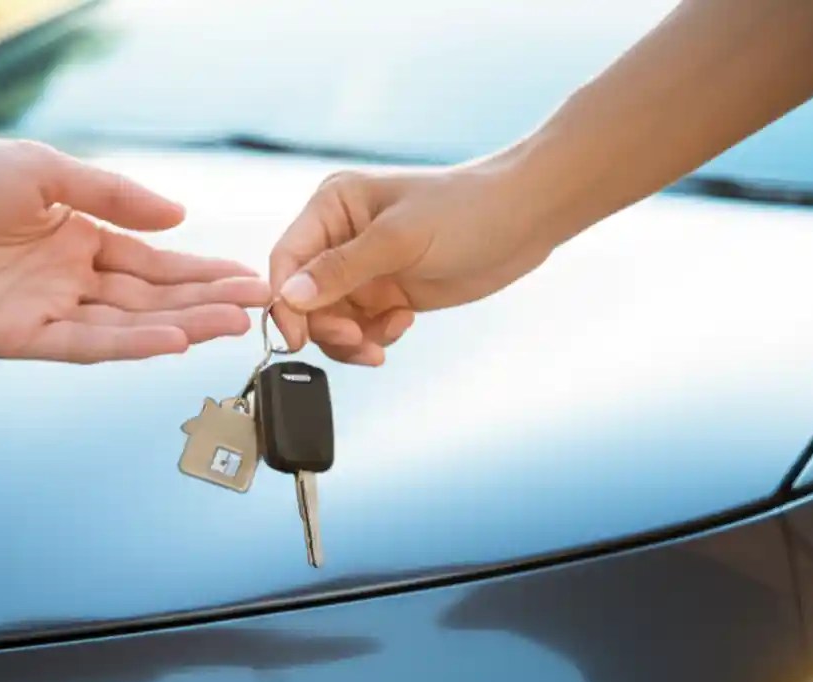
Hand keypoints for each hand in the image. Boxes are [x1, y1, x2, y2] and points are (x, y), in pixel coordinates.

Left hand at [0, 139, 269, 362]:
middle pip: (150, 297)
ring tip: (229, 326)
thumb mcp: (48, 171)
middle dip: (205, 303)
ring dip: (179, 327)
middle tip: (259, 308)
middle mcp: (69, 280)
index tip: (251, 278)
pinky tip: (169, 340)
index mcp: (79, 239)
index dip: (203, 272)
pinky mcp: (18, 338)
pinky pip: (82, 344)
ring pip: (126, 325)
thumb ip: (114, 196)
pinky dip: (127, 345)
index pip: (154, 262)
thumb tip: (179, 216)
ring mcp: (46, 312)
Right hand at [269, 159, 561, 364]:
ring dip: (349, 339)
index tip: (296, 337)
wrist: (527, 217)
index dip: (285, 301)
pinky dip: (373, 337)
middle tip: (355, 339)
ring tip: (379, 344)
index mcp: (333, 206)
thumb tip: (290, 296)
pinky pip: (359, 327)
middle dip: (325, 326)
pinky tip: (401, 325)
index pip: (286, 259)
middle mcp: (341, 237)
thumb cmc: (468, 209)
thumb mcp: (399, 239)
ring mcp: (364, 267)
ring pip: (331, 318)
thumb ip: (341, 269)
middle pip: (304, 297)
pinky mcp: (387, 292)